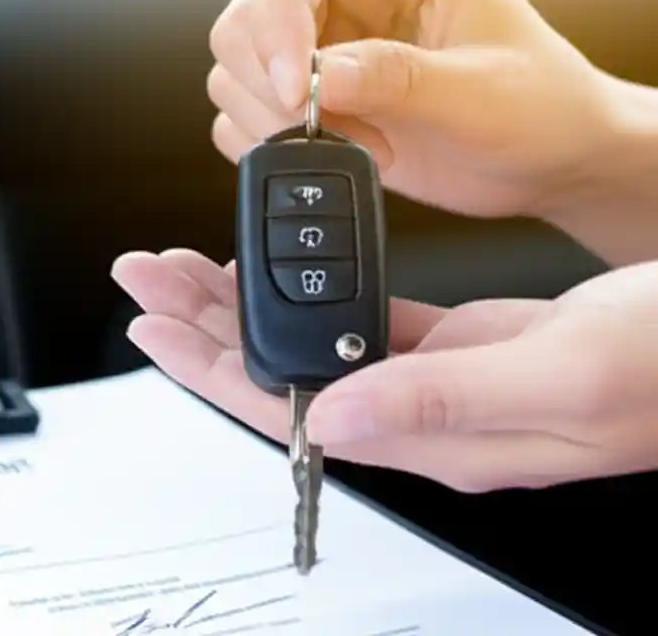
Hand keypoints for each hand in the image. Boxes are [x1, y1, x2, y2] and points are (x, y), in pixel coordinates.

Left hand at [111, 249, 657, 492]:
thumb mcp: (561, 380)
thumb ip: (441, 403)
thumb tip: (328, 417)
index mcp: (439, 439)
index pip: (292, 412)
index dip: (211, 370)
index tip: (154, 330)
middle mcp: (427, 417)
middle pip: (284, 374)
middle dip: (205, 325)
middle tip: (147, 278)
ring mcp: (442, 381)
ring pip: (314, 344)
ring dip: (247, 304)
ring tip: (188, 270)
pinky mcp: (465, 344)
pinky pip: (363, 319)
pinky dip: (312, 291)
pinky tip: (281, 270)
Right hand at [208, 0, 654, 262]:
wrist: (548, 160)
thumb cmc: (540, 105)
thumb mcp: (483, 93)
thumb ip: (397, 78)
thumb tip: (318, 79)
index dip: (277, 14)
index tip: (299, 87)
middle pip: (245, 10)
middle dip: (269, 78)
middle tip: (321, 122)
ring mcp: (317, 44)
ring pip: (234, 68)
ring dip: (276, 120)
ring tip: (358, 141)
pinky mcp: (302, 98)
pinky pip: (240, 116)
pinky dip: (271, 145)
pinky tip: (337, 152)